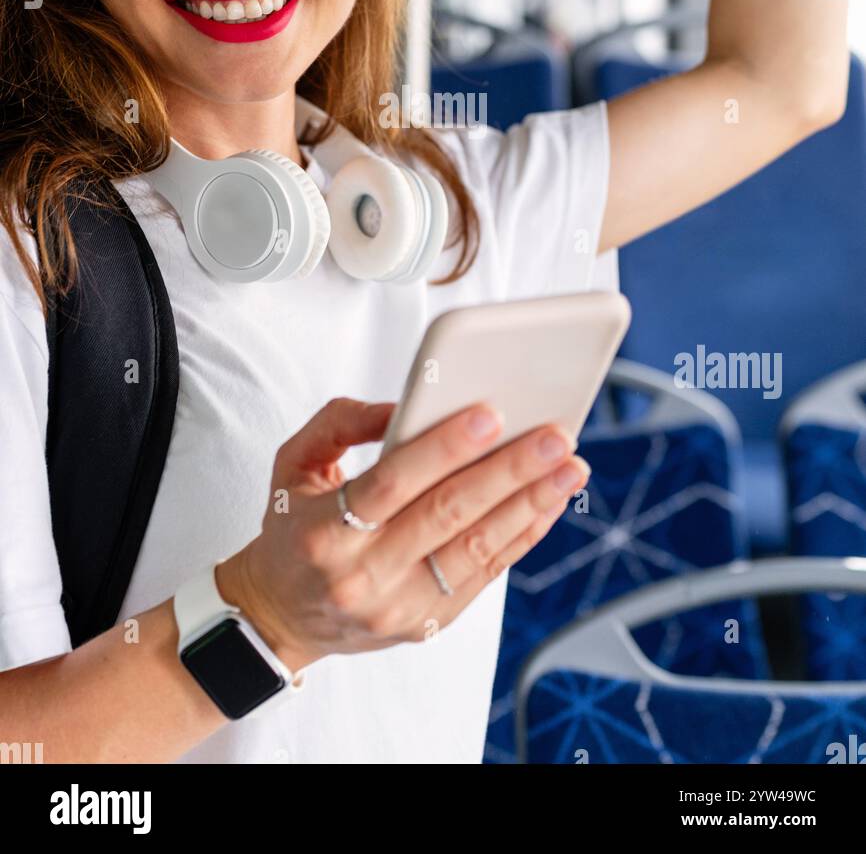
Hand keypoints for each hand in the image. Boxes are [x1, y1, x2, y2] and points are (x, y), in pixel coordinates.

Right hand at [217, 396, 589, 671]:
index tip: (490, 413)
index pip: (390, 483)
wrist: (278, 616)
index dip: (442, 448)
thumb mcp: (294, 462)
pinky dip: (523, 535)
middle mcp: (361, 574)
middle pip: (446, 515)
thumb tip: (406, 404)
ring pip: (476, 550)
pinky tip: (549, 502)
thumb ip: (342, 421)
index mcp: (323, 531)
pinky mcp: (427, 624)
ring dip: (530, 503)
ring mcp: (398, 607)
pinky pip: (486, 575)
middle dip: (507, 471)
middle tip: (553, 436)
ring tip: (569, 467)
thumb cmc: (293, 526)